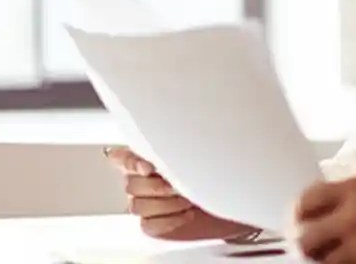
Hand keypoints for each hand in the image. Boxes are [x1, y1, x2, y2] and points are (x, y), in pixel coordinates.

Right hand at [103, 146, 255, 240]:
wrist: (233, 199)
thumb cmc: (217, 168)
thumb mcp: (200, 149)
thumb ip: (179, 143)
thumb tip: (171, 129)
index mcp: (148, 156)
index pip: (122, 157)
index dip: (132, 162)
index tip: (149, 167)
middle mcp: (143, 179)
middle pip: (130, 184)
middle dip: (158, 185)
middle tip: (179, 184)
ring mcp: (146, 202)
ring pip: (137, 206)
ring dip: (166, 203)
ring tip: (189, 199)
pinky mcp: (154, 224)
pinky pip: (148, 225)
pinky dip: (168, 220)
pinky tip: (186, 214)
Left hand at [290, 174, 355, 263]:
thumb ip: (354, 201)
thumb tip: (321, 220)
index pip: (305, 202)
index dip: (300, 218)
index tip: (303, 227)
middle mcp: (355, 213)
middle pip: (304, 237)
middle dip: (308, 247)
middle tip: (318, 254)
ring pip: (320, 263)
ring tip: (345, 260)